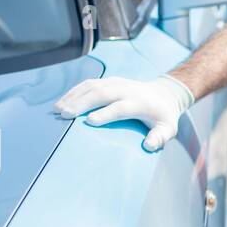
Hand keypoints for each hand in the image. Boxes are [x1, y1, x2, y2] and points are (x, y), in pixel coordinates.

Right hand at [53, 74, 194, 151]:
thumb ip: (160, 137)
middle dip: (82, 103)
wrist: (164, 94)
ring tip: (58, 110)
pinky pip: (88, 84)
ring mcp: (115, 82)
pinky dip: (74, 92)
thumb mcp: (168, 129)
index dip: (106, 113)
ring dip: (74, 96)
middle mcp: (126, 89)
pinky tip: (62, 102)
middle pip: (101, 93)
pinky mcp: (108, 81)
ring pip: (92, 86)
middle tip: (65, 115)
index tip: (90, 121)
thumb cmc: (163, 117)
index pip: (121, 107)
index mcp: (140, 102)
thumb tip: (149, 145)